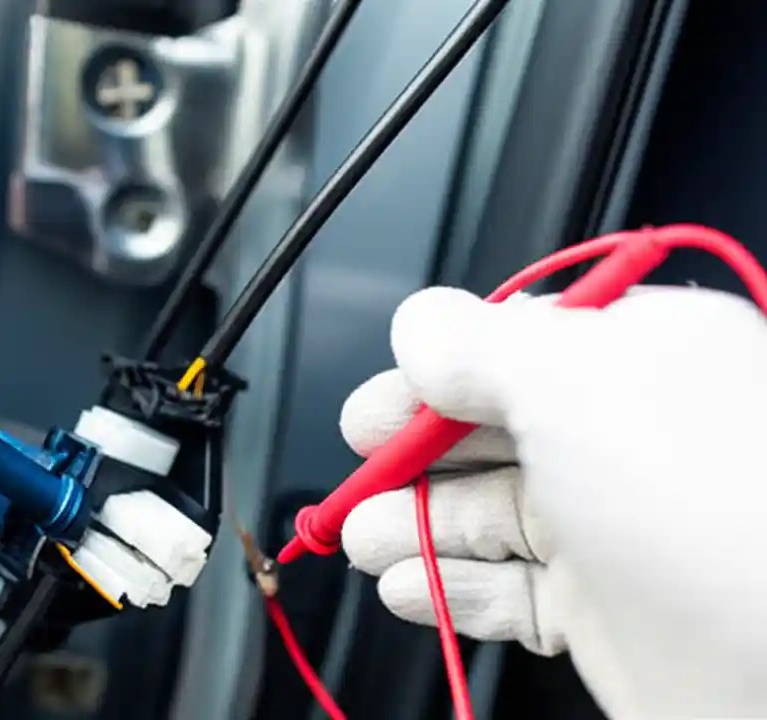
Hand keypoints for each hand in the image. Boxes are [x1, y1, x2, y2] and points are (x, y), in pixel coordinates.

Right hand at [339, 286, 766, 717]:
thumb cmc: (706, 512)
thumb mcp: (573, 384)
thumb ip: (482, 344)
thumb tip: (421, 326)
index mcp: (641, 358)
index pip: (513, 344)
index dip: (432, 376)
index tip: (376, 408)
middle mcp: (630, 436)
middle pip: (487, 432)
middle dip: (410, 458)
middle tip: (359, 476)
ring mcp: (617, 527)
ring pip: (487, 514)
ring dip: (413, 527)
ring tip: (366, 542)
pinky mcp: (606, 611)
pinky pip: (507, 590)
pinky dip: (449, 588)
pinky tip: (410, 587)